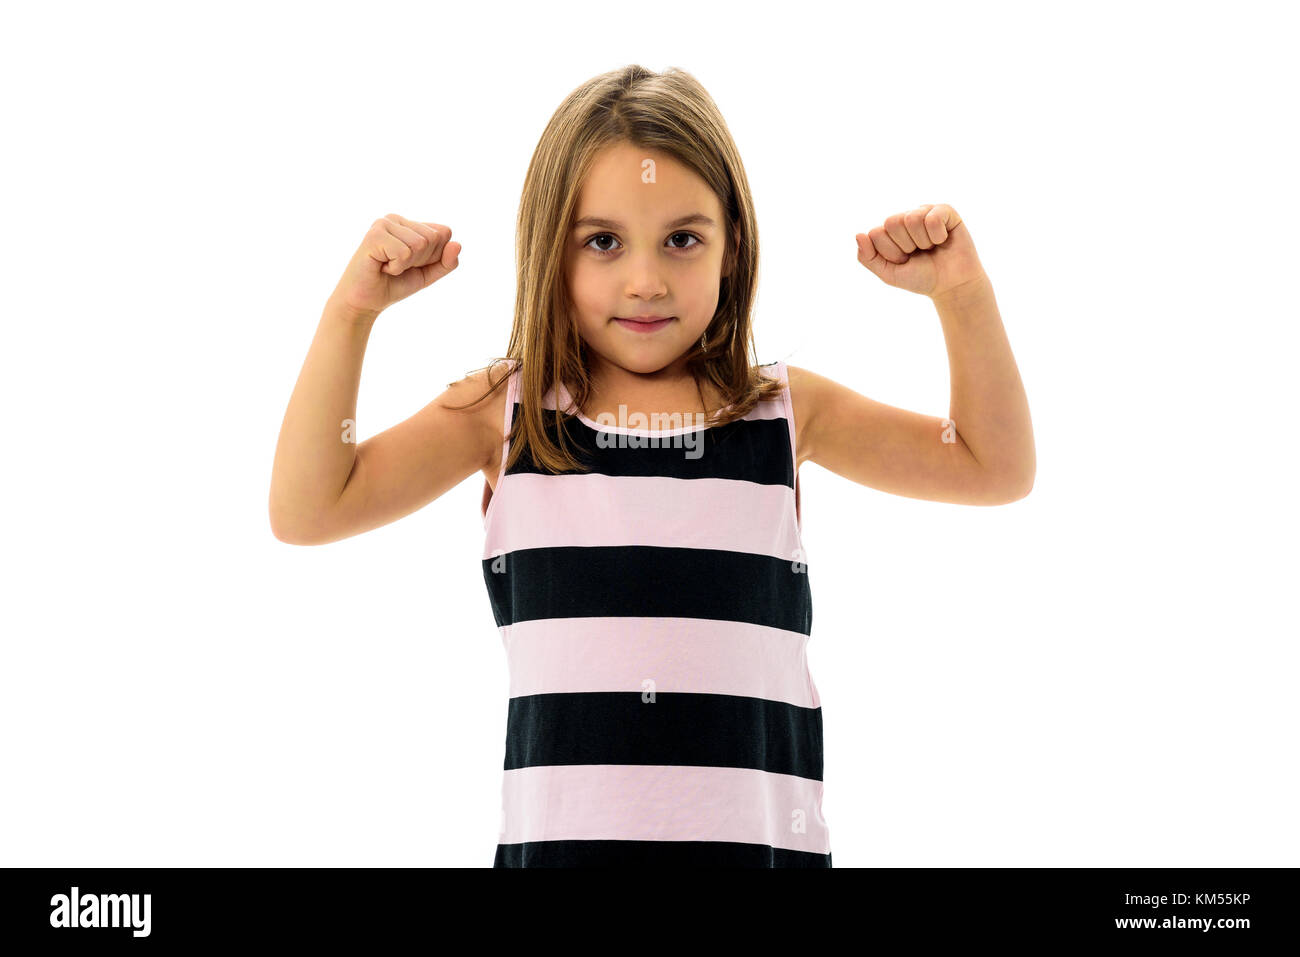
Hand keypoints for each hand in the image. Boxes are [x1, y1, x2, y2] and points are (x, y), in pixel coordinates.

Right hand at [330, 213, 461, 316]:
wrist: (366, 301)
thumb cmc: (395, 284)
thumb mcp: (428, 274)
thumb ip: (447, 262)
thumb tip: (457, 244)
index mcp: (410, 224)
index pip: (444, 232)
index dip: (433, 256)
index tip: (412, 264)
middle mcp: (396, 219)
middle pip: (433, 237)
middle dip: (420, 260)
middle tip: (397, 266)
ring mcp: (384, 224)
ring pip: (420, 244)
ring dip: (406, 264)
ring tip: (388, 266)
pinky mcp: (374, 235)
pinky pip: (404, 252)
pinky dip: (396, 267)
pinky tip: (381, 267)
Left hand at [855, 204, 985, 298]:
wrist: (951, 286)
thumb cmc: (921, 278)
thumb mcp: (889, 274)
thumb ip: (868, 258)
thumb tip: (858, 234)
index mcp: (889, 231)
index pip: (876, 233)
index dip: (890, 252)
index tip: (903, 261)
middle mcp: (905, 218)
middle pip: (892, 222)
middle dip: (905, 246)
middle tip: (918, 253)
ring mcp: (924, 212)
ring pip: (911, 219)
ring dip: (922, 241)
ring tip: (931, 247)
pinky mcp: (945, 211)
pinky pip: (932, 218)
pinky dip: (937, 235)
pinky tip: (943, 240)